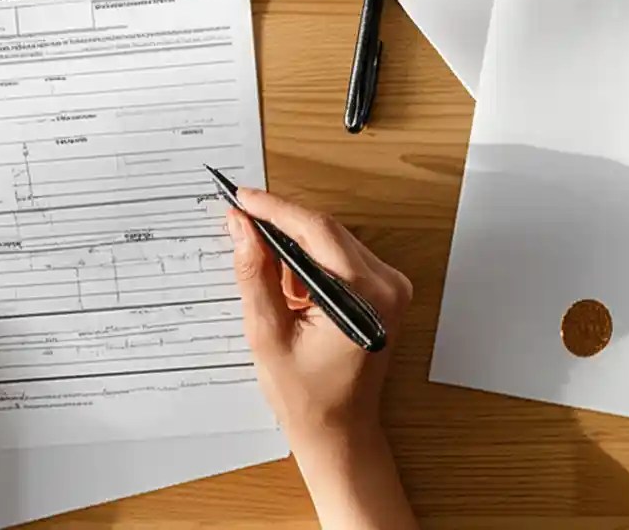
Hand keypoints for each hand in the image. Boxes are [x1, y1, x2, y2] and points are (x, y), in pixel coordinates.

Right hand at [226, 188, 411, 443]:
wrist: (339, 429)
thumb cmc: (306, 395)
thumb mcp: (267, 334)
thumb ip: (255, 275)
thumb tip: (241, 227)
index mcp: (365, 296)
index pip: (316, 231)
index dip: (274, 209)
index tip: (242, 198)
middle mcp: (387, 285)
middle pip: (325, 230)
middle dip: (279, 224)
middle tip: (238, 221)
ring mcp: (390, 286)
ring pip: (330, 240)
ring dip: (293, 245)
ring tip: (260, 268)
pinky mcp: (383, 290)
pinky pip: (339, 257)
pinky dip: (308, 260)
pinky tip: (286, 285)